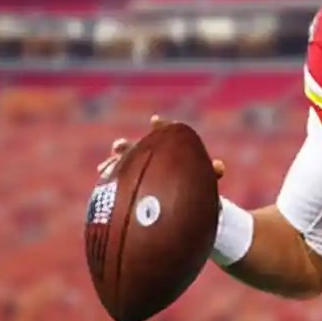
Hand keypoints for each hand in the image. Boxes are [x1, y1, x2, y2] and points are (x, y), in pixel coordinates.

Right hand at [96, 114, 225, 180]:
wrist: (182, 200)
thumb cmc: (194, 183)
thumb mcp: (204, 177)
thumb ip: (211, 171)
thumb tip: (219, 166)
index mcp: (169, 148)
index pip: (164, 133)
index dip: (160, 127)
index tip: (155, 120)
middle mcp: (151, 154)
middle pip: (137, 148)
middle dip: (128, 147)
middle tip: (118, 145)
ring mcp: (139, 166)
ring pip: (124, 161)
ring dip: (115, 161)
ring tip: (106, 166)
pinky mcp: (130, 180)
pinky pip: (118, 176)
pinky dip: (110, 173)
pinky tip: (102, 174)